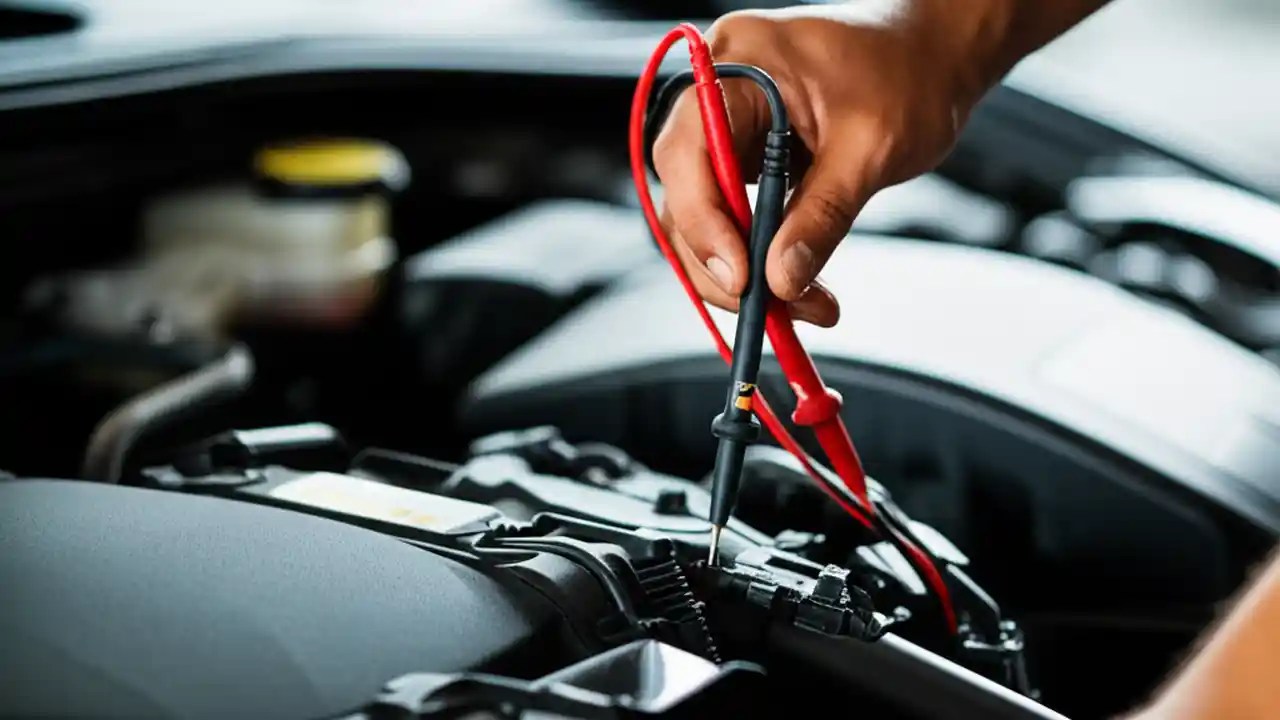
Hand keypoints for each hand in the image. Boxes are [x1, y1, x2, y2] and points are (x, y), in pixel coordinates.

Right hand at [652, 0, 1102, 325]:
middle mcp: (719, 93)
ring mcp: (730, 128)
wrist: (938, 51)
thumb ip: (823, 214)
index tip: (740, 276)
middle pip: (686, 193)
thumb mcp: (872, 145)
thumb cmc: (911, 69)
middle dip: (725, 262)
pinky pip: (735, 218)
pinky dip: (763, 257)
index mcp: (737, 62)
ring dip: (747, 272)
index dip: (702, 220)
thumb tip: (782, 279)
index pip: (686, 149)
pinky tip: (798, 286)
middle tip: (774, 308)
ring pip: (707, 217)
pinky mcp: (748, 158)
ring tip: (805, 306)